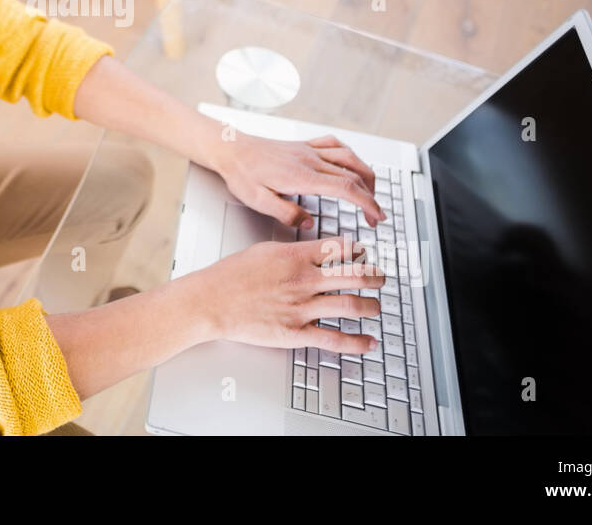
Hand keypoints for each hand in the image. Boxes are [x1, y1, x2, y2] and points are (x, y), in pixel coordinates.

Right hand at [190, 236, 383, 349]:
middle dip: (374, 276)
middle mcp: (304, 280)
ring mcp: (302, 308)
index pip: (340, 248)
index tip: (364, 253)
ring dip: (371, 306)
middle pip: (354, 275)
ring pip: (351, 306)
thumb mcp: (264, 250)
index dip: (359, 250)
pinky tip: (368, 342)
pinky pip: (334, 338)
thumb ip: (291, 252)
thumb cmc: (230, 276)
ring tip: (376, 306)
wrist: (211, 300)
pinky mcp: (295, 333)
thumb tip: (310, 252)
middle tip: (380, 278)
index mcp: (295, 256)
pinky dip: (356, 342)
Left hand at [208, 127, 384, 227]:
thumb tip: (310, 222)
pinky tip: (352, 163)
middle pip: (353, 175)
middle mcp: (310, 160)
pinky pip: (335, 144)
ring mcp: (309, 150)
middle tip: (376, 216)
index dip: (367, 203)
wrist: (231, 148)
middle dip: (371, 196)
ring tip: (372, 193)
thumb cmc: (242, 174)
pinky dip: (350, 155)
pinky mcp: (304, 145)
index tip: (377, 217)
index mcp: (302, 176)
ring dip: (366, 175)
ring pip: (350, 157)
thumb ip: (286, 213)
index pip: (345, 188)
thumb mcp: (259, 201)